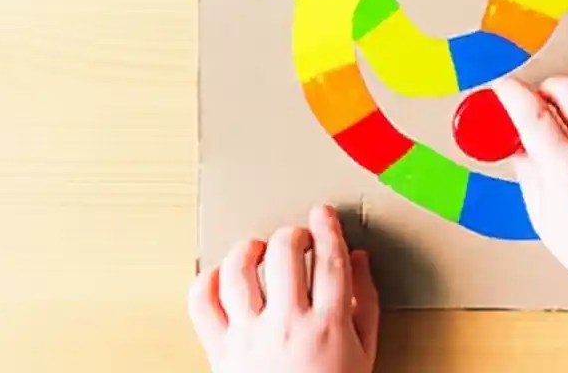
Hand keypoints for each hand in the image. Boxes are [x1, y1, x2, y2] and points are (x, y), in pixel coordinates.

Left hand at [188, 206, 379, 372]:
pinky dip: (207, 280)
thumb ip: (365, 302)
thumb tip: (358, 260)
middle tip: (297, 237)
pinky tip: (223, 275)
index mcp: (328, 326)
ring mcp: (249, 336)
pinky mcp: (220, 348)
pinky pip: (202, 303)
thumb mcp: (364, 352)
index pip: (329, 260)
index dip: (327, 228)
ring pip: (239, 271)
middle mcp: (286, 326)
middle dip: (292, 234)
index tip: (324, 215)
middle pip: (284, 255)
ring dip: (249, 248)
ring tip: (259, 248)